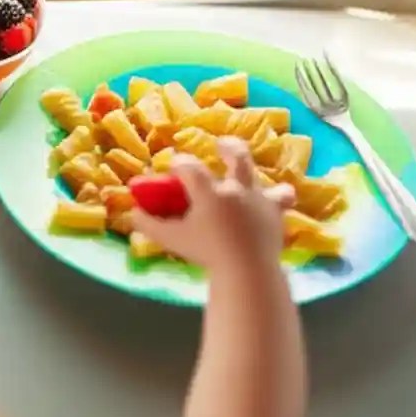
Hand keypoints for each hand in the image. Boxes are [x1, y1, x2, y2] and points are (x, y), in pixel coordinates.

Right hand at [131, 138, 294, 272]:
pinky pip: (283, 198)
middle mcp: (236, 188)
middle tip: (220, 145)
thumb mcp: (172, 239)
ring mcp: (259, 199)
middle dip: (227, 147)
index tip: (174, 168)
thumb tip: (133, 213)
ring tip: (250, 176)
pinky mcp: (275, 213)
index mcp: (209, 191)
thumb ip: (149, 225)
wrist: (248, 271)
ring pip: (262, 177)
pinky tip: (276, 200)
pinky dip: (278, 198)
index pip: (189, 165)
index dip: (179, 163)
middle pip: (236, 155)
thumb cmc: (206, 253)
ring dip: (255, 174)